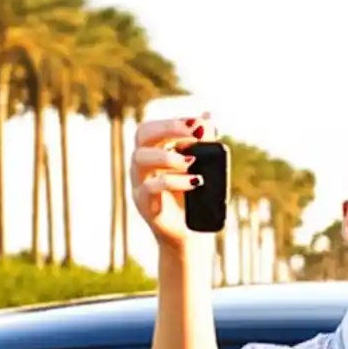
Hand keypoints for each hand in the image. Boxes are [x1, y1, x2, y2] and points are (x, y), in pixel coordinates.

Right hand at [130, 113, 219, 249]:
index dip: (171, 122)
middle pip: (142, 136)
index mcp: (151, 153)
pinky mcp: (144, 204)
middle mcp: (140, 165)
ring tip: (193, 162)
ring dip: (169, 155)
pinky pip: (151, 186)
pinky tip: (195, 181)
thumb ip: (203, 143)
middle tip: (194, 133)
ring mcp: (139, 184)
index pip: (151, 128)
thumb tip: (208, 116)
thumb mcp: (201, 167)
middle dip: (168, 128)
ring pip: (141, 158)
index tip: (196, 123)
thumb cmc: (193, 197)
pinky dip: (174, 181)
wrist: (190, 232)